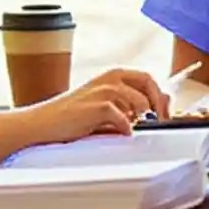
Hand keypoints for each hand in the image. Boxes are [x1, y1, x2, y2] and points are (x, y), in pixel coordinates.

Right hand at [29, 68, 169, 142]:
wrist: (44, 122)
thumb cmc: (73, 116)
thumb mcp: (105, 104)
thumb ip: (130, 103)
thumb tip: (161, 105)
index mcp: (114, 74)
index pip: (148, 78)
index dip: (160, 96)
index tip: (165, 114)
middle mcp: (110, 77)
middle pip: (149, 83)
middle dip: (159, 104)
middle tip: (161, 122)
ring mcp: (103, 90)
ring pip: (139, 102)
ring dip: (142, 118)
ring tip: (136, 128)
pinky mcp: (97, 106)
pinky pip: (124, 119)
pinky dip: (126, 129)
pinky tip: (122, 134)